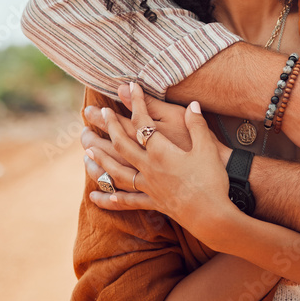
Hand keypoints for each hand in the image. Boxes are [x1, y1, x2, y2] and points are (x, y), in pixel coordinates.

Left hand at [96, 81, 243, 247]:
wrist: (213, 213)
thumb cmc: (211, 178)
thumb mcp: (207, 146)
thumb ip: (197, 123)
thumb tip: (192, 103)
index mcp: (161, 151)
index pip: (143, 122)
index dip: (136, 103)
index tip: (130, 87)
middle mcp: (148, 168)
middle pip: (121, 146)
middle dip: (107, 128)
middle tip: (94, 114)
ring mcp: (148, 186)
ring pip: (116, 172)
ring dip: (99, 161)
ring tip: (86, 152)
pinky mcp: (153, 202)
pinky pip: (126, 201)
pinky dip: (110, 200)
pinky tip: (96, 197)